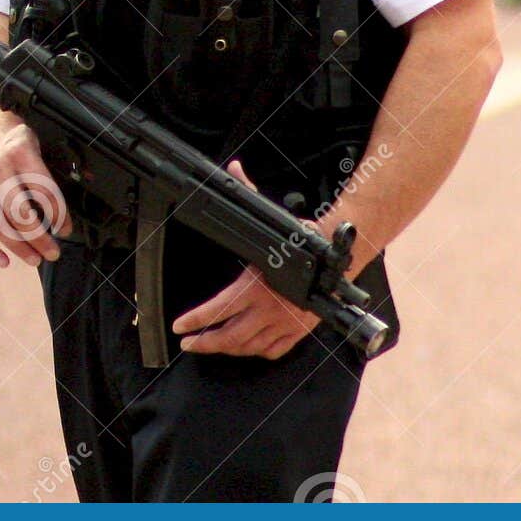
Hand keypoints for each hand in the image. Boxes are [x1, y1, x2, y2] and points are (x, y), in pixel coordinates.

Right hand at [0, 113, 70, 267]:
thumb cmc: (16, 139)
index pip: (43, 190)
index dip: (57, 214)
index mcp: (21, 153)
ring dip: (18, 247)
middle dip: (39, 238)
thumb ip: (53, 167)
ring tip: (35, 259)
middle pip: (19, 212)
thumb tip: (88, 180)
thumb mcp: (39, 142)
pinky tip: (4, 261)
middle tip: (53, 253)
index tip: (66, 230)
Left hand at [170, 160, 322, 358]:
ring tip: (211, 345)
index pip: (218, 309)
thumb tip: (235, 169)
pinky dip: (256, 351)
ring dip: (226, 348)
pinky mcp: (298, 332)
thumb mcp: (275, 219)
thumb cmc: (308, 241)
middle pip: (228, 337)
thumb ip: (249, 193)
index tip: (180, 326)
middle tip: (188, 343)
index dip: (195, 320)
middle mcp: (268, 310)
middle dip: (204, 343)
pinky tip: (248, 347)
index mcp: (257, 287)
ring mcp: (283, 325)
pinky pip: (272, 350)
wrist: (340, 258)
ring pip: (247, 347)